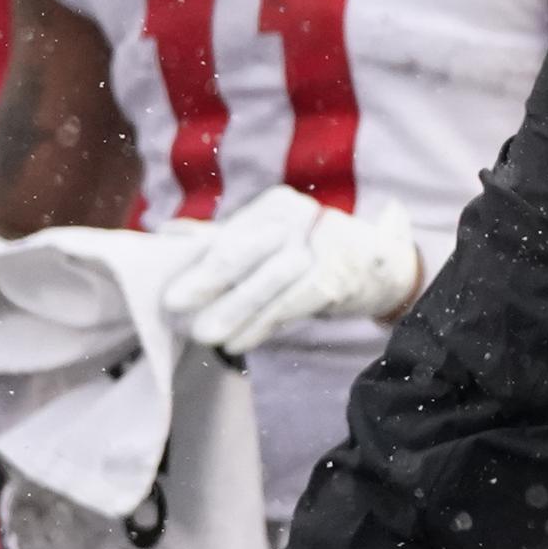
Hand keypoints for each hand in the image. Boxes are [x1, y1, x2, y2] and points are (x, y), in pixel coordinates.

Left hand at [160, 187, 420, 352]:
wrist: (381, 269)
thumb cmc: (313, 254)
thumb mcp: (270, 239)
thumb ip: (222, 237)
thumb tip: (167, 233)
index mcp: (279, 206)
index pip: (231, 234)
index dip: (197, 262)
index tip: (166, 289)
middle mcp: (303, 219)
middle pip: (246, 253)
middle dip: (208, 282)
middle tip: (174, 306)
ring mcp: (324, 248)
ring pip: (268, 282)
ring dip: (233, 312)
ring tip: (204, 335)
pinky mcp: (338, 278)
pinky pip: (292, 304)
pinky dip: (261, 325)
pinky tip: (238, 342)